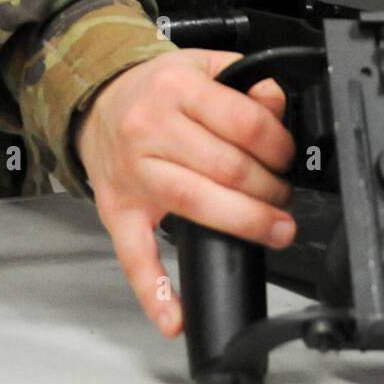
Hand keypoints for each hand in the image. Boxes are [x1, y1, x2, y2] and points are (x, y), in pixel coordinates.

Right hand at [73, 49, 294, 339]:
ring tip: (274, 230)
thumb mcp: (200, 66)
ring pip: (195, 204)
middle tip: (284, 196)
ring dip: (244, 222)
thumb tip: (275, 102)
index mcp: (176, 88)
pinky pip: (134, 255)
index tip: (287, 157)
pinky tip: (174, 316)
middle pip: (226, 167)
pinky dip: (154, 291)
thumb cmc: (154, 91)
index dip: (278, 146)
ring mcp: (133, 173)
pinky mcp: (117, 209)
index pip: (243, 123)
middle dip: (269, 188)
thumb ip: (242, 82)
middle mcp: (150, 129)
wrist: (96, 103)